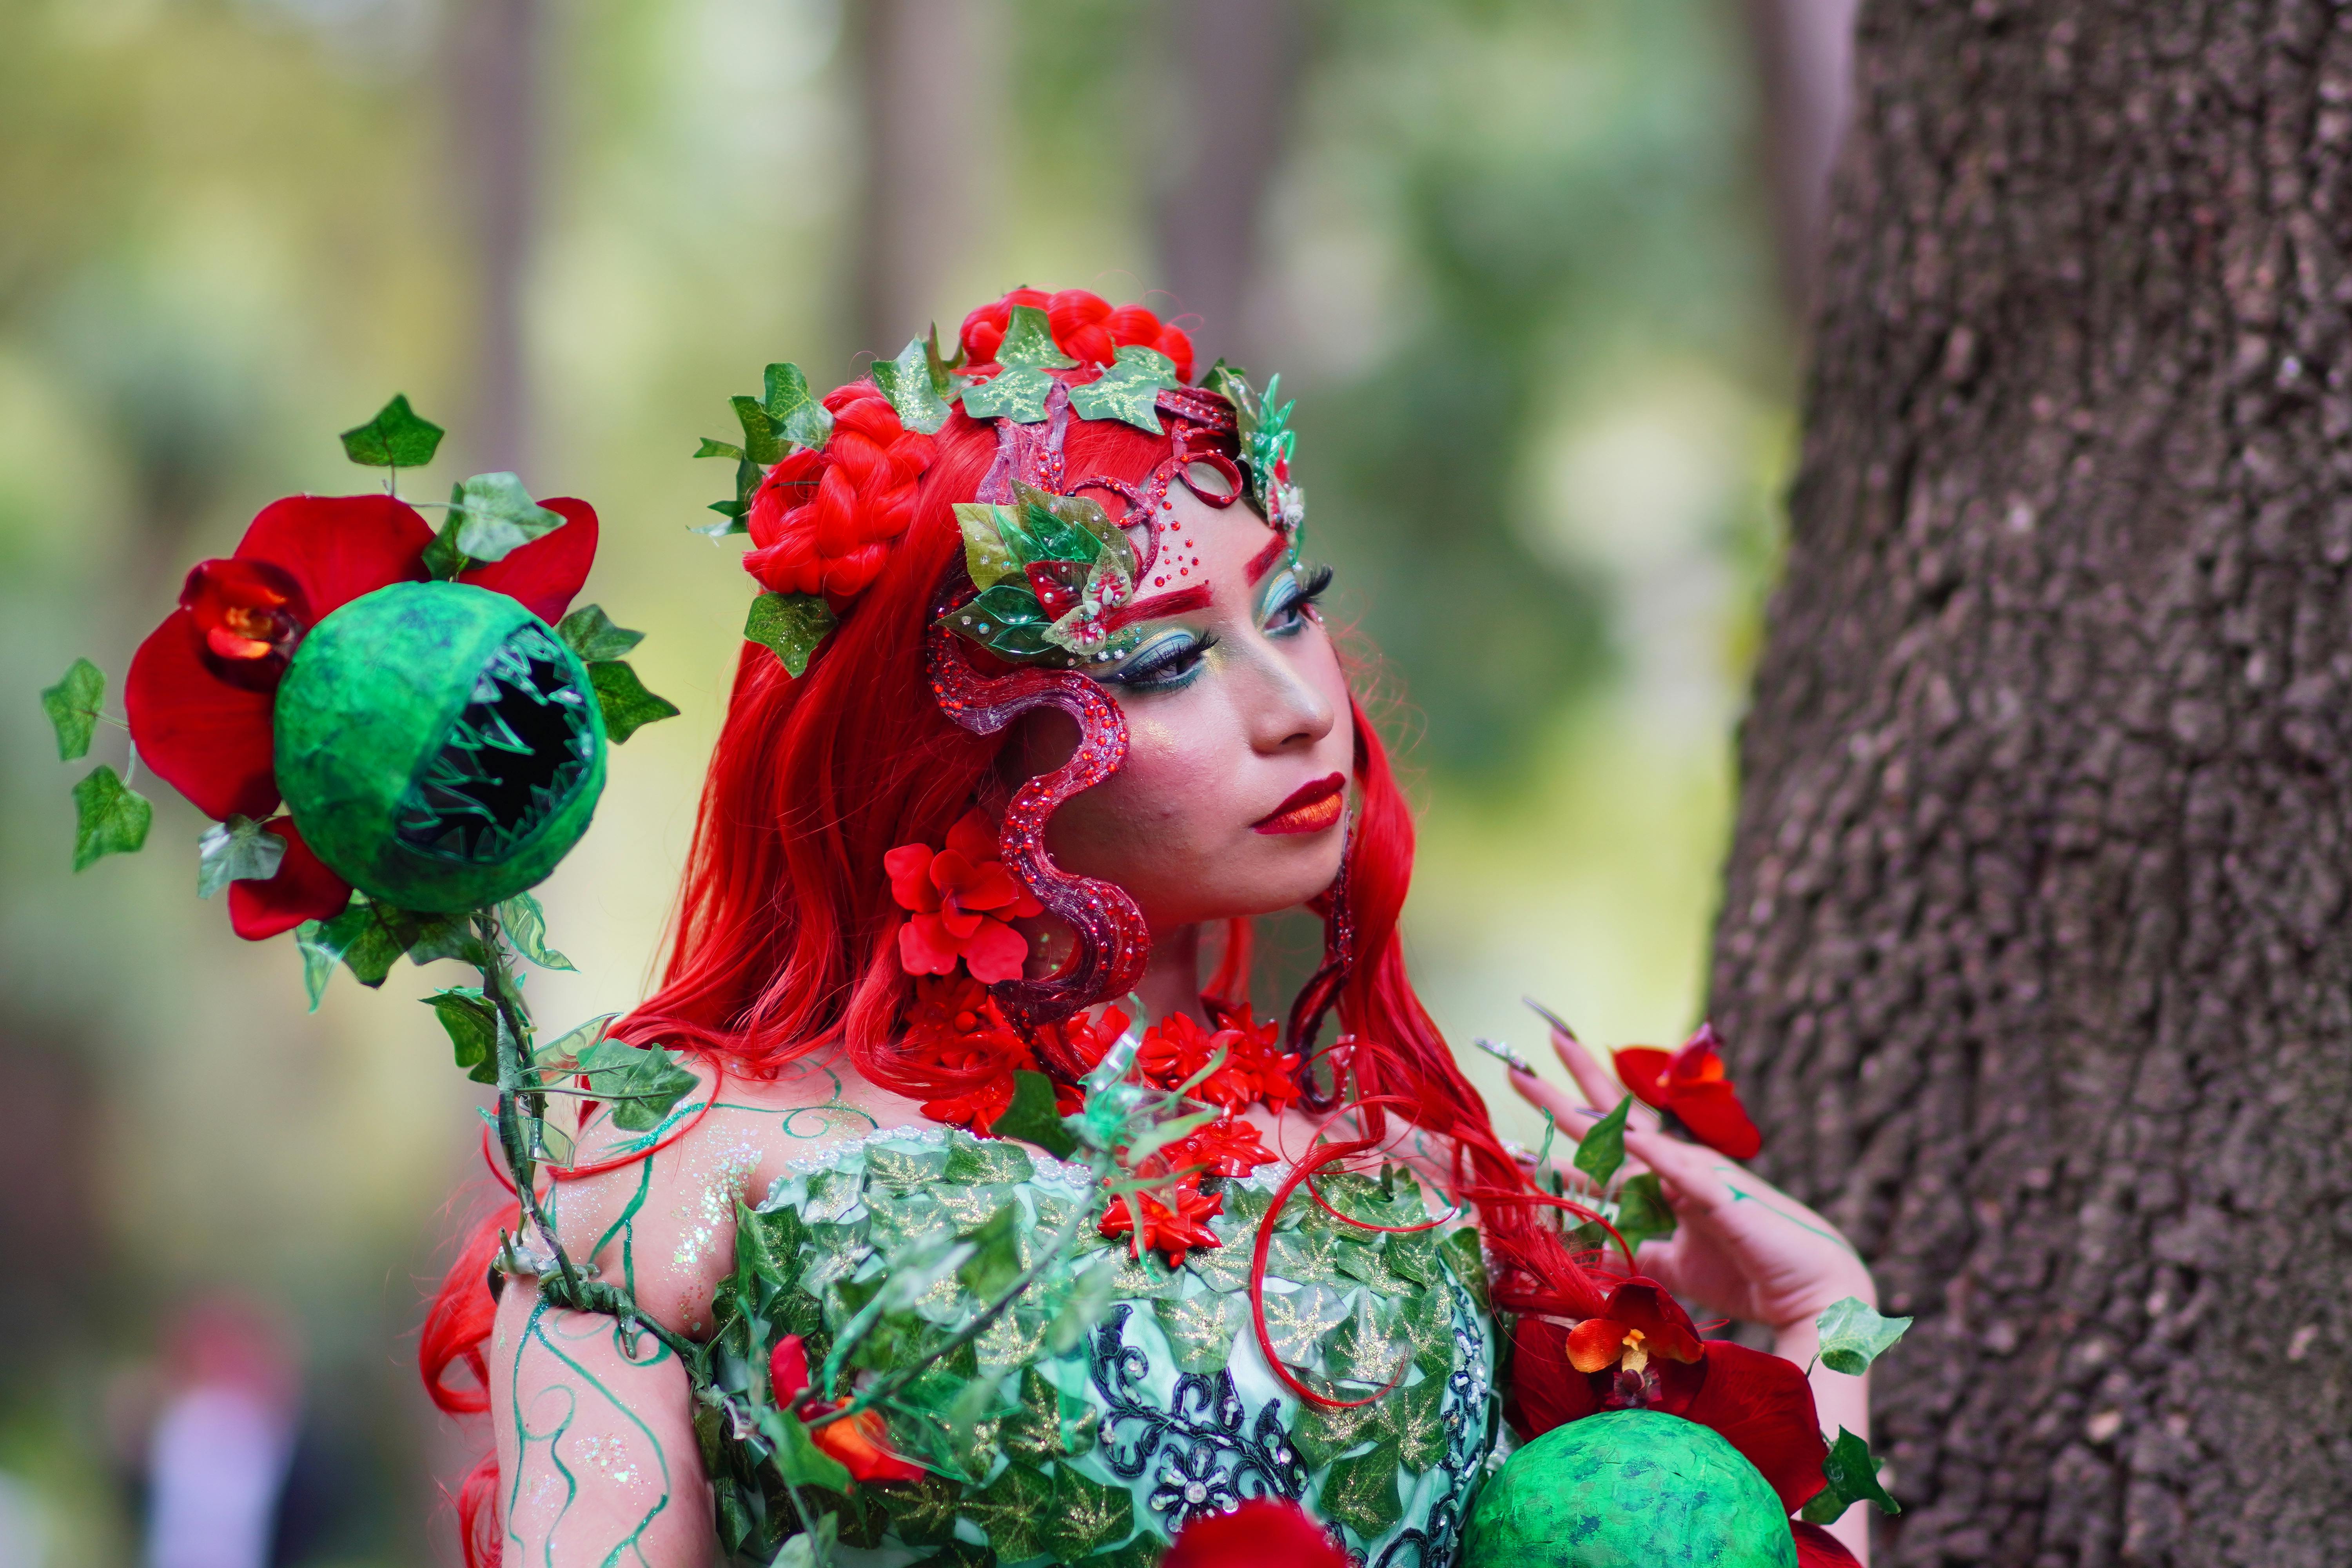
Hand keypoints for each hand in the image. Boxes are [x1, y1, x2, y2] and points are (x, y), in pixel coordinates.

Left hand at [1508, 1023, 1873, 1333]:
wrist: (1808, 1290)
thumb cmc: (1745, 1271)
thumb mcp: (1670, 1266)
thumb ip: (1632, 1251)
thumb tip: (1588, 1248)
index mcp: (1664, 1181)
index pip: (1602, 1152)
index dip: (1563, 1135)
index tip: (1521, 1120)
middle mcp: (1673, 1167)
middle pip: (1608, 1123)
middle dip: (1561, 1094)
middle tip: (1517, 1068)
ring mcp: (1695, 1175)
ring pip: (1631, 1134)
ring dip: (1587, 1108)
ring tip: (1547, 1074)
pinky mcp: (1719, 1196)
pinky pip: (1680, 1171)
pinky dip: (1653, 1154)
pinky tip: (1625, 1135)